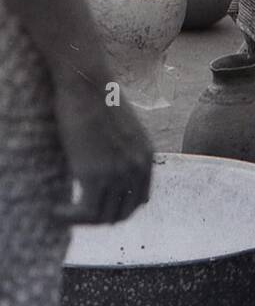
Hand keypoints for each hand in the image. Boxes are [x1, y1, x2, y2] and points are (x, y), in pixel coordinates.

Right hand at [54, 73, 153, 224]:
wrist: (87, 84)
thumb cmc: (96, 98)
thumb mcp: (121, 126)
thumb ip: (123, 148)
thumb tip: (108, 159)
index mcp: (146, 157)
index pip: (139, 200)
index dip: (118, 208)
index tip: (97, 207)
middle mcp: (137, 168)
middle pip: (123, 213)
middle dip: (100, 217)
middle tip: (77, 213)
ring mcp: (118, 174)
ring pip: (103, 217)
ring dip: (82, 220)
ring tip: (63, 213)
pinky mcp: (96, 176)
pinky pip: (86, 213)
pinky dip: (71, 217)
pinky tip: (57, 210)